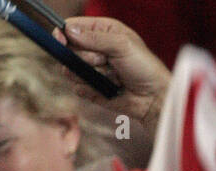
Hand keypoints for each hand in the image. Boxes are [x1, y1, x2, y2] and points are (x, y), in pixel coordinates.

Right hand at [58, 16, 170, 135]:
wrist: (154, 98)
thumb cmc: (143, 66)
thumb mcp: (121, 44)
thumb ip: (95, 37)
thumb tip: (68, 30)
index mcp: (100, 30)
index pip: (71, 27)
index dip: (62, 33)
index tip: (61, 41)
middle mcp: (93, 48)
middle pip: (68, 50)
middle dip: (86, 57)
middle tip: (106, 61)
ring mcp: (91, 69)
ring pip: (71, 70)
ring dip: (91, 74)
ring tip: (112, 76)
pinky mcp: (91, 89)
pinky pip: (78, 88)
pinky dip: (91, 89)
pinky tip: (108, 89)